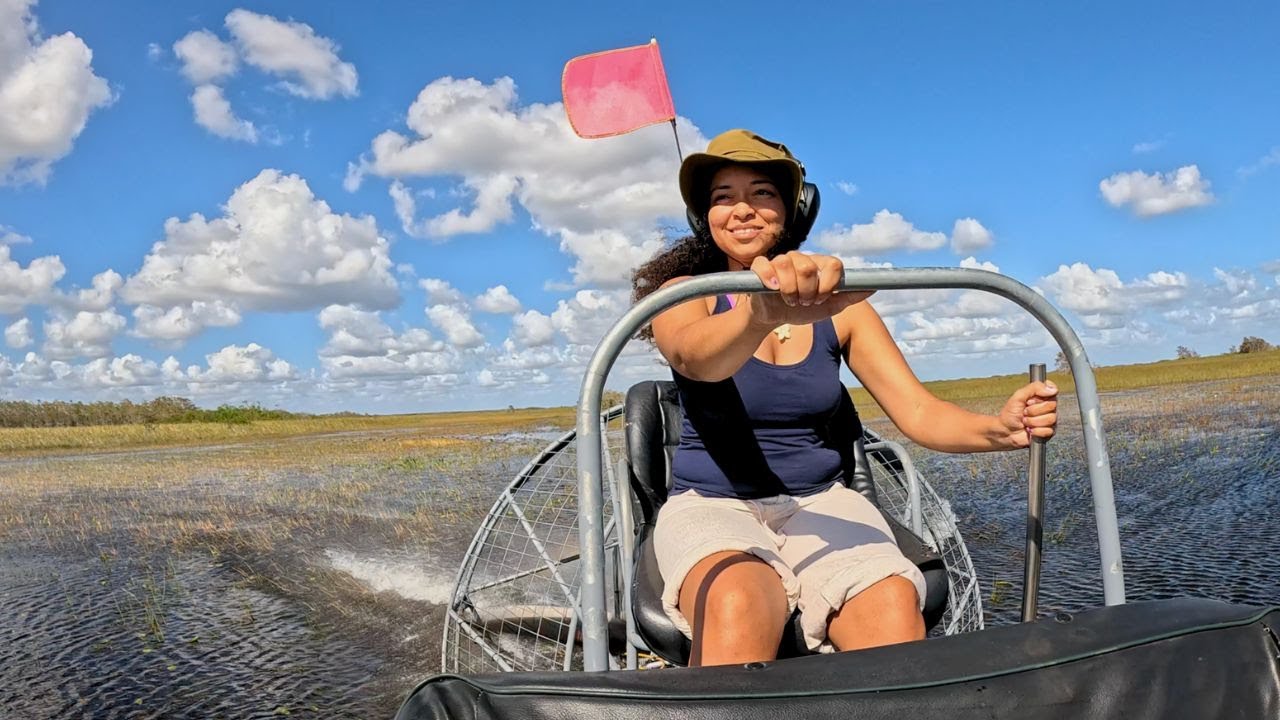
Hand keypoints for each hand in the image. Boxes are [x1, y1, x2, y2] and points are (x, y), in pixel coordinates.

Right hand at [747, 252, 873, 327]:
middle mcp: (800, 259)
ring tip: (789, 300)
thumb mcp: (829, 307)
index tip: (822, 298)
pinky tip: (772, 289)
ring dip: (789, 289)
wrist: (776, 318)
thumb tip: (874, 287)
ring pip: (786, 264)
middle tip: (803, 302)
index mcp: (819, 265)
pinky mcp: (761, 267)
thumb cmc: (802, 309)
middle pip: (808, 267)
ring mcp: (779, 261)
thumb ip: (849, 296)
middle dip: (807, 291)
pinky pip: (763, 264)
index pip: (833, 264)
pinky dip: (768, 277)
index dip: (829, 284)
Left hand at [997, 381, 1057, 448]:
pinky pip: (1048, 430)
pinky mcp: (1048, 432)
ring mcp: (1049, 420)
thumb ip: (1034, 388)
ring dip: (1033, 421)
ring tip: (1025, 421)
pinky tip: (1029, 430)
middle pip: (1052, 405)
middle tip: (1024, 412)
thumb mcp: (1018, 396)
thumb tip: (1052, 389)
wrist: (1005, 431)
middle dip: (1034, 410)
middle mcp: (1047, 407)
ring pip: (1051, 419)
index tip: (1029, 401)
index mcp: (1041, 397)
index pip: (1053, 391)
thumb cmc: (1010, 413)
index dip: (1040, 397)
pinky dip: (1036, 431)